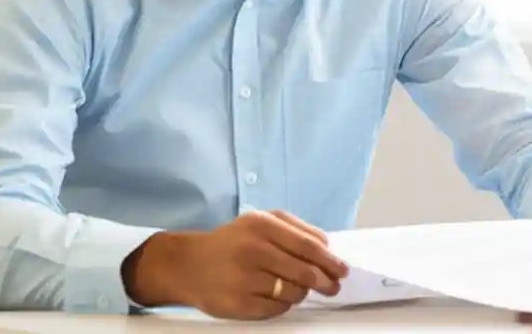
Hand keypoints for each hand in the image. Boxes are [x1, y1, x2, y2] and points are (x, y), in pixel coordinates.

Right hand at [123, 210, 349, 319]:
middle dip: (324, 281)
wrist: (188, 265)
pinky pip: (276, 309)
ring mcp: (244, 279)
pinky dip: (284, 305)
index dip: (329, 260)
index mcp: (261, 225)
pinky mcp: (237, 304)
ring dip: (302, 293)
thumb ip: (295, 230)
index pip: (307, 246)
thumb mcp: (260, 223)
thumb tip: (328, 249)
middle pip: (303, 271)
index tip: (342, 269)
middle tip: (333, 286)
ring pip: (293, 292)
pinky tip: (277, 297)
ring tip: (297, 288)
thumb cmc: (233, 242)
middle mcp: (252, 250)